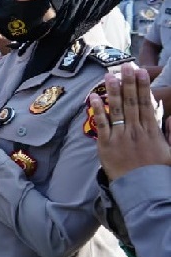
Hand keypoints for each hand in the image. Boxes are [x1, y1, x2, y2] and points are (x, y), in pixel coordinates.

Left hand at [90, 64, 170, 181]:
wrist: (143, 190)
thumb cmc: (158, 173)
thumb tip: (170, 116)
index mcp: (152, 131)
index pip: (146, 104)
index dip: (143, 87)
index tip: (141, 72)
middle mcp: (136, 130)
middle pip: (131, 102)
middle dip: (129, 82)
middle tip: (126, 66)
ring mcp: (120, 136)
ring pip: (116, 109)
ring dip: (112, 91)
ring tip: (109, 75)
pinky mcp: (106, 145)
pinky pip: (101, 124)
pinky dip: (97, 110)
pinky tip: (93, 97)